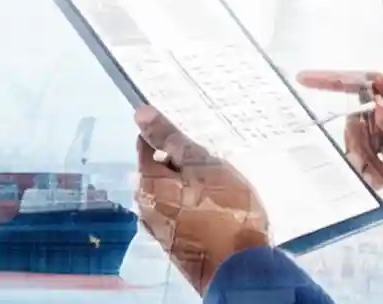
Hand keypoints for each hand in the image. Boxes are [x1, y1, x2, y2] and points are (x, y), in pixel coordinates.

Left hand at [134, 106, 269, 294]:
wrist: (242, 271)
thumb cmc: (226, 212)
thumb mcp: (203, 166)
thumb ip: (171, 140)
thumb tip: (140, 111)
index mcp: (148, 186)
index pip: (146, 145)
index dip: (168, 135)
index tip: (194, 135)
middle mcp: (146, 208)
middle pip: (159, 170)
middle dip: (182, 161)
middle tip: (213, 160)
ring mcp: (161, 230)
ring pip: (171, 193)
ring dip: (190, 184)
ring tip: (220, 182)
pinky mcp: (177, 244)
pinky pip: (180, 212)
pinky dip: (194, 204)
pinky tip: (218, 205)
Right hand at [297, 70, 382, 234]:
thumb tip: (381, 106)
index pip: (378, 81)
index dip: (341, 79)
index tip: (307, 79)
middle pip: (361, 110)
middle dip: (356, 135)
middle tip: (370, 162)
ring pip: (359, 136)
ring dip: (360, 156)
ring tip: (380, 177)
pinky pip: (365, 159)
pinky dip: (365, 170)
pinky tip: (382, 184)